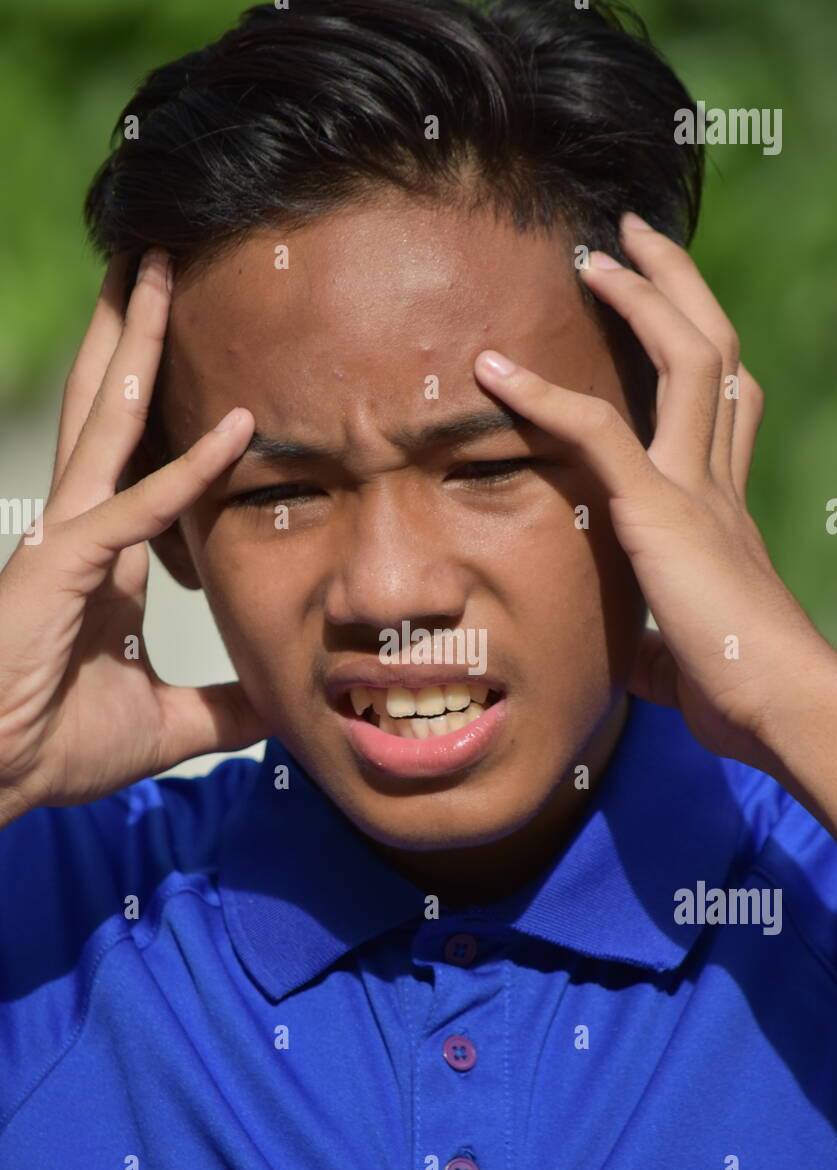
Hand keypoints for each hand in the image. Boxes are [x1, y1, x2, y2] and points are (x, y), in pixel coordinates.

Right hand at [0, 248, 266, 825]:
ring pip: (110, 422)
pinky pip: (137, 510)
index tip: (193, 340)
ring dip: (139, 344)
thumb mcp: (166, 722)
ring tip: (158, 268)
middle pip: (113, 407)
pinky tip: (240, 429)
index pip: (139, 452)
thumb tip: (275, 706)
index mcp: (107, 551)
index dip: (163, 394)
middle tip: (162, 254)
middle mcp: (84, 527)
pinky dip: (190, 470)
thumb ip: (220, 706)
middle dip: (135, 330)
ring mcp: (68, 538)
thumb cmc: (57, 743)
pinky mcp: (62, 568)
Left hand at [473, 213, 836, 768]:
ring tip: (597, 251)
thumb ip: (655, 639)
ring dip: (640, 297)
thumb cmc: (737, 691)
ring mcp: (697, 487)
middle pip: (714, 351)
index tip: (664, 314)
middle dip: (677, 285)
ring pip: (685, 358)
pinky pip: (598, 432)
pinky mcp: (662, 512)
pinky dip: (543, 396)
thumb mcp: (682, 654)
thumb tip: (637, 658)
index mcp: (723, 507)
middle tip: (633, 238)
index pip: (721, 403)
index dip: (698, 347)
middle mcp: (718, 480)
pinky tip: (494, 368)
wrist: (778, 707)